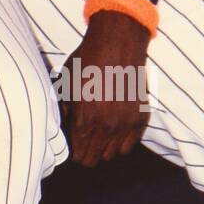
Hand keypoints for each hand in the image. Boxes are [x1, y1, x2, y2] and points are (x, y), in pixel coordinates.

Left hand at [59, 11, 150, 166]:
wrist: (117, 44)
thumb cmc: (87, 62)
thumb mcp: (65, 85)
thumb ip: (63, 110)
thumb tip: (63, 127)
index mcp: (84, 120)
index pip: (79, 156)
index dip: (74, 153)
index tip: (73, 147)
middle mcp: (106, 127)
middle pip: (95, 159)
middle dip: (87, 154)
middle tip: (84, 143)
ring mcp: (125, 123)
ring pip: (113, 154)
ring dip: (104, 148)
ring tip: (99, 136)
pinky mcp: (141, 117)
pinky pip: (131, 144)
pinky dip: (122, 141)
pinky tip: (115, 130)